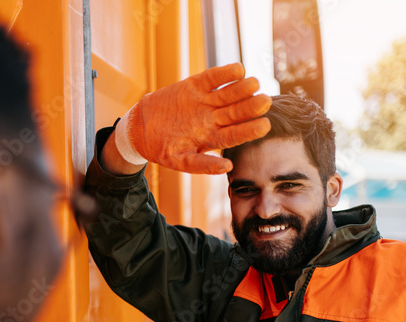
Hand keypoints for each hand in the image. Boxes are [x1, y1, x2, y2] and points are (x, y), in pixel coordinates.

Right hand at [116, 62, 271, 174]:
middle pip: (236, 112)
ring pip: (228, 94)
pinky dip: (224, 73)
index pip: (235, 134)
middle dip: (251, 107)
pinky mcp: (195, 86)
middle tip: (265, 101)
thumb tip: (228, 167)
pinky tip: (238, 70)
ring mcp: (205, 102)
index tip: (264, 125)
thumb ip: (202, 165)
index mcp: (212, 139)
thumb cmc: (161, 148)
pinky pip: (213, 78)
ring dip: (241, 88)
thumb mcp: (179, 160)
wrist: (140, 128)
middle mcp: (213, 119)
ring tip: (254, 83)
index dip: (250, 130)